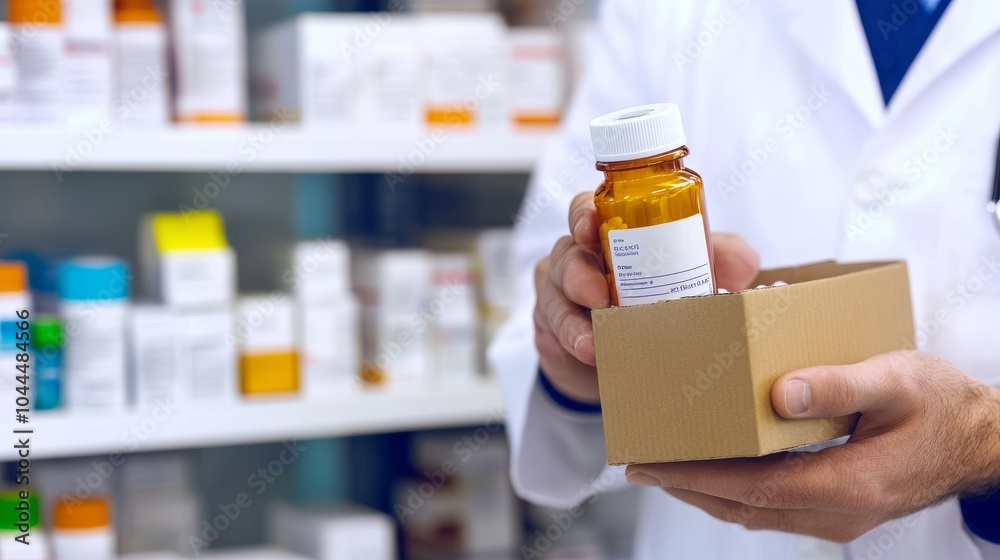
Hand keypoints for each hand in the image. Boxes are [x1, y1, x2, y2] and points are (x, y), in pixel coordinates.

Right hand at [533, 191, 760, 403]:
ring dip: (572, 320)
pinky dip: (570, 344)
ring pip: (553, 299)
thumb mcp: (695, 274)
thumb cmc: (659, 299)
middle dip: (577, 273)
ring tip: (592, 341)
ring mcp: (558, 296)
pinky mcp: (552, 333)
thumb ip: (721, 259)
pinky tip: (588, 354)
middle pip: (565, 255)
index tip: (590, 225)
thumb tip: (744, 262)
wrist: (635, 354)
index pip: (584, 211)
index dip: (582, 213)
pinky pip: (552, 334)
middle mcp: (577, 260)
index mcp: (606, 236)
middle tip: (596, 294)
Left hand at [625, 350, 999, 541]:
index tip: (649, 462)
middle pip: (742, 506)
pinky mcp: (837, 509)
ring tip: (662, 467)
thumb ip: (841, 385)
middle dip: (684, 486)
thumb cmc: (943, 405)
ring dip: (704, 491)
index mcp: (846, 483)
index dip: (693, 476)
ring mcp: (836, 518)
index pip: (750, 487)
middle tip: (638, 464)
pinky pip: (771, 506)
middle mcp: (836, 512)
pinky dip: (734, 490)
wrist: (980, 439)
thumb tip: (781, 393)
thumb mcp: (898, 380)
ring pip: (753, 511)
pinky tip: (714, 470)